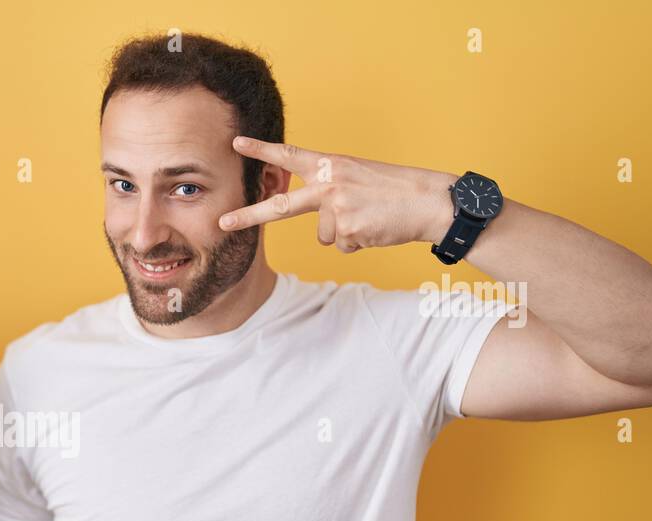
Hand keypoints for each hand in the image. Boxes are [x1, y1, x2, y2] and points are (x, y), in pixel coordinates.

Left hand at [218, 137, 456, 252]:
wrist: (428, 201)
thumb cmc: (393, 190)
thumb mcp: (356, 176)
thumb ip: (328, 190)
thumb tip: (316, 228)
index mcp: (330, 165)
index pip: (289, 155)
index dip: (261, 149)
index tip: (236, 143)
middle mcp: (328, 184)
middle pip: (279, 207)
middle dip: (248, 216)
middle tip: (223, 223)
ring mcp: (336, 208)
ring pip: (322, 235)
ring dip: (343, 232)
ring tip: (368, 217)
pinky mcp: (348, 230)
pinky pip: (342, 246)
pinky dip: (358, 241)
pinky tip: (375, 228)